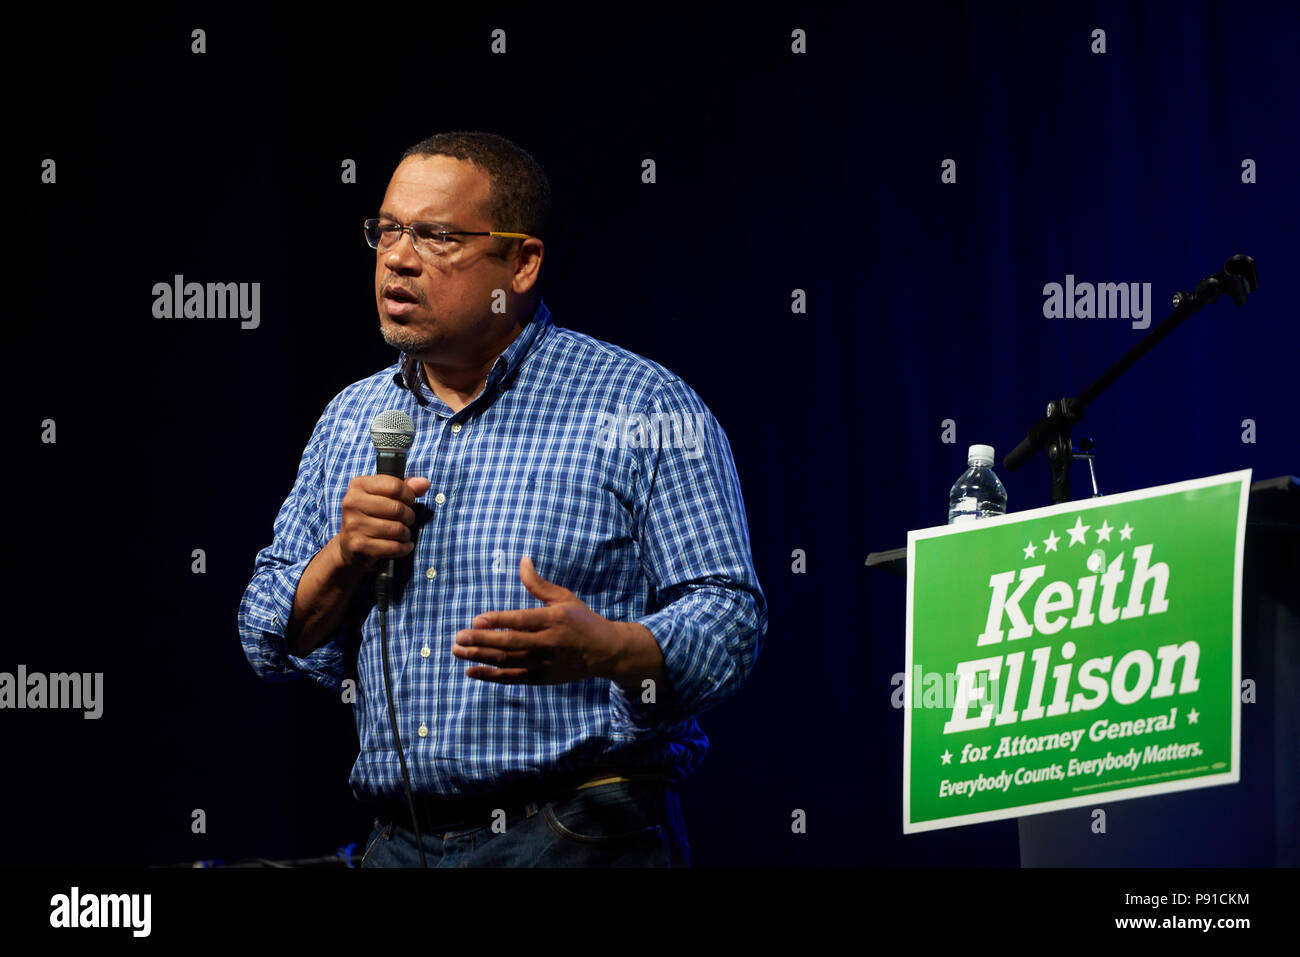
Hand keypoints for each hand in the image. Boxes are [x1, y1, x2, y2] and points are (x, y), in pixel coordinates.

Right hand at [336, 475, 430, 568]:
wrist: (349, 545)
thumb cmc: (372, 515)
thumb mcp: (385, 496)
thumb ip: (406, 487)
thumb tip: (424, 483)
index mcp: (358, 485)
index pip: (396, 486)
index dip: (409, 495)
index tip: (408, 502)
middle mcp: (352, 503)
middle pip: (398, 508)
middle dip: (409, 516)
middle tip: (407, 520)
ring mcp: (354, 525)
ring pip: (397, 529)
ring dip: (406, 533)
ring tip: (402, 533)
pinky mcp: (359, 546)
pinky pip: (394, 547)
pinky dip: (404, 548)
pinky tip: (402, 545)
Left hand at [453, 557, 637, 684]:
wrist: (605, 652)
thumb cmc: (581, 620)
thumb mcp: (564, 598)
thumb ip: (539, 583)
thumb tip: (522, 560)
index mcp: (554, 619)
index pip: (521, 621)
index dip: (497, 621)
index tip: (475, 620)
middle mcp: (549, 643)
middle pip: (510, 643)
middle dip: (481, 641)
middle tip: (457, 638)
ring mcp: (545, 663)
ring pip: (508, 661)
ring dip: (480, 658)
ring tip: (458, 652)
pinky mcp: (542, 678)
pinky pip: (512, 678)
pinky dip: (491, 676)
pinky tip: (471, 670)